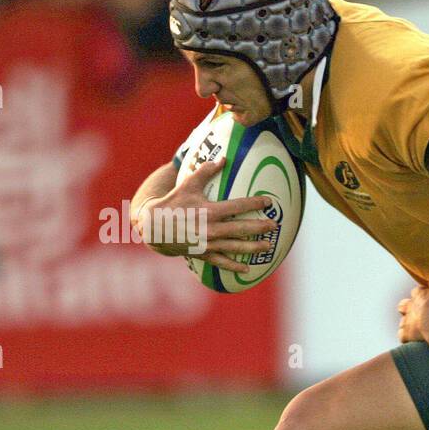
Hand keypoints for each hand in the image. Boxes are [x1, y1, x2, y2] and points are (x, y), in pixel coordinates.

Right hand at [135, 158, 274, 273]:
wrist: (154, 226)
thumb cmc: (173, 202)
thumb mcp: (187, 185)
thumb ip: (205, 171)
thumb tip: (224, 159)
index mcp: (209, 211)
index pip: (238, 206)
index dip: (255, 203)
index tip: (269, 202)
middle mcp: (211, 229)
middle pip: (242, 229)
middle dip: (260, 227)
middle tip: (274, 226)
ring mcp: (208, 243)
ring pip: (235, 247)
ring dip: (253, 247)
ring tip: (268, 247)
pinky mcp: (203, 254)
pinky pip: (221, 262)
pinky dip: (234, 266)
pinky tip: (246, 270)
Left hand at [397, 285, 428, 342]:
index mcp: (422, 294)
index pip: (418, 292)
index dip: (422, 297)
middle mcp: (411, 306)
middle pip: (403, 305)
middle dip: (408, 309)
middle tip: (421, 316)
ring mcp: (407, 320)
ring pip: (402, 321)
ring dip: (408, 325)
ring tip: (419, 332)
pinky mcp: (406, 333)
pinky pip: (402, 336)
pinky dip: (407, 339)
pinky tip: (415, 342)